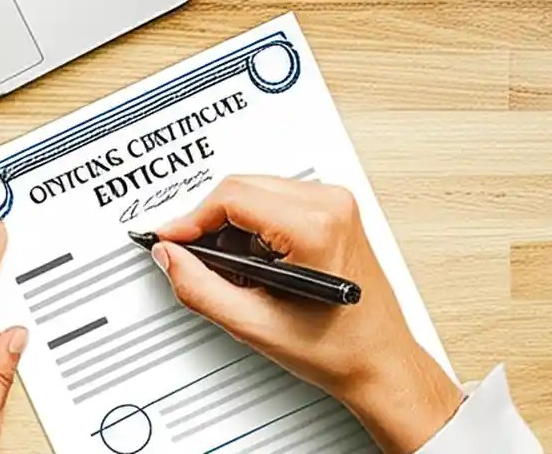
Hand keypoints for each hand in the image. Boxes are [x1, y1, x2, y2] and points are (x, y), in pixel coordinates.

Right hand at [152, 176, 461, 453]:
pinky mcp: (335, 211)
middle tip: (193, 257)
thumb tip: (170, 256)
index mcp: (316, 226)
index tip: (170, 239)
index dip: (191, 220)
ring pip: (256, 191)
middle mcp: (331, 205)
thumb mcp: (254, 324)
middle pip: (241, 188)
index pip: (231, 198)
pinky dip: (253, 226)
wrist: (380, 363)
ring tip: (234, 269)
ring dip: (232, 225)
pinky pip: (275, 200)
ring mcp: (337, 204)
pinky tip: (255, 261)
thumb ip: (199, 287)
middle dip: (209, 222)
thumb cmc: (338, 349)